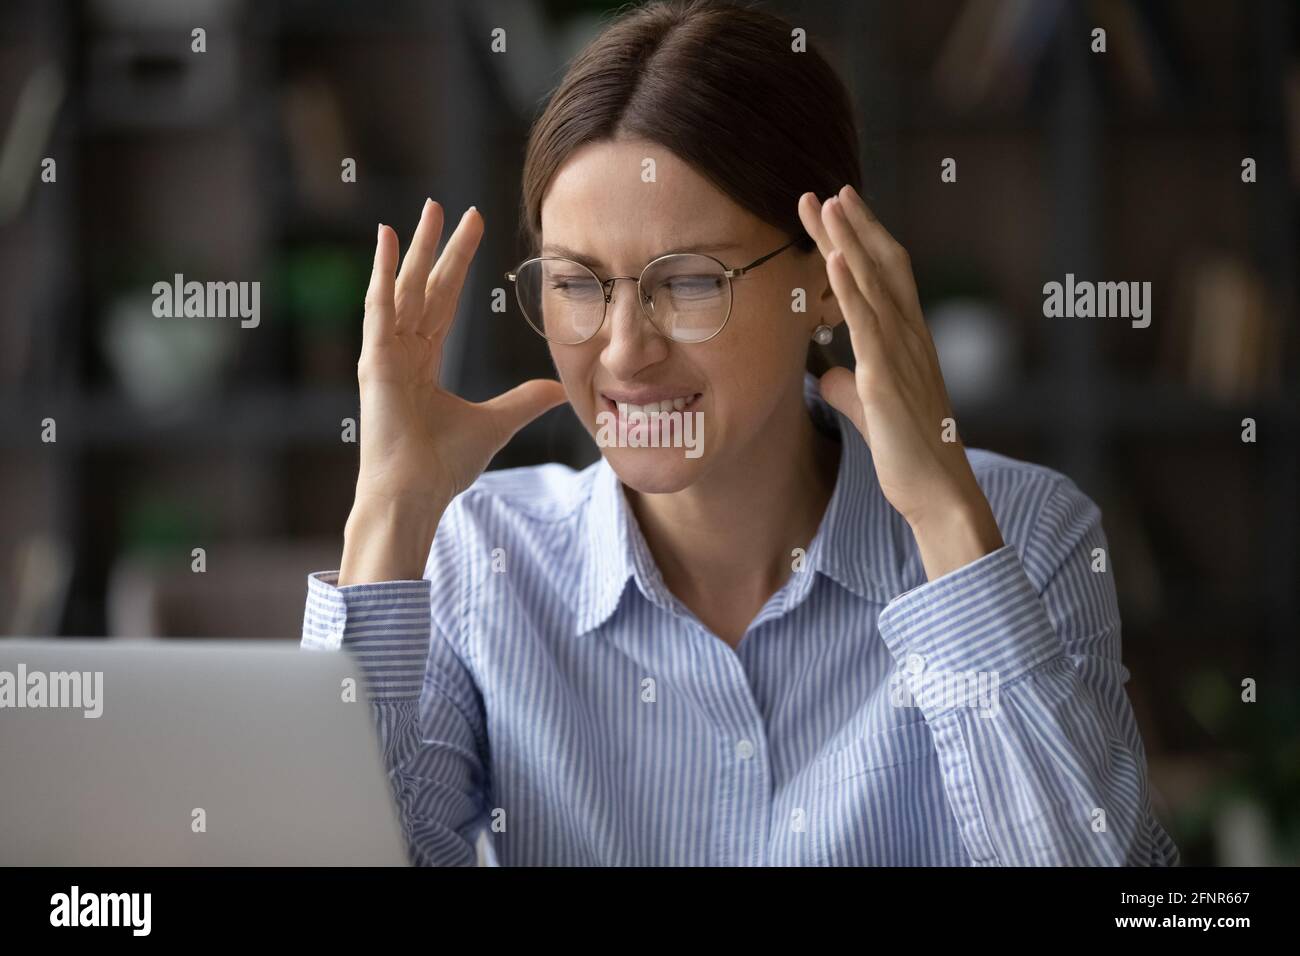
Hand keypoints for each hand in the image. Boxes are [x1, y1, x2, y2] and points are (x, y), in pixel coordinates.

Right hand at [341, 200, 566, 582]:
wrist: (415, 493)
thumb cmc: (444, 466)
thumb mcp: (496, 422)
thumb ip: (524, 400)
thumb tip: (558, 389)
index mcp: (423, 364)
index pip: (443, 301)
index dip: (457, 265)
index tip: (471, 229)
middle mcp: (402, 353)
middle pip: (425, 287)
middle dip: (437, 247)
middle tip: (447, 206)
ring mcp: (386, 355)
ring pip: (404, 289)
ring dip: (414, 249)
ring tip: (425, 212)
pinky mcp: (376, 361)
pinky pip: (381, 307)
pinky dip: (383, 272)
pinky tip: (388, 238)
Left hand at [797, 185, 1002, 577]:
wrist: (938, 494)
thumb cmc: (909, 456)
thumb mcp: (873, 411)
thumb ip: (852, 386)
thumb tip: (829, 376)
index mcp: (908, 342)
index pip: (886, 277)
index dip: (864, 240)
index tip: (840, 208)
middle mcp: (909, 338)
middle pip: (881, 267)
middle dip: (854, 227)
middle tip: (827, 190)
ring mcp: (900, 354)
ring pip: (874, 284)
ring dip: (849, 240)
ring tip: (827, 202)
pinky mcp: (886, 378)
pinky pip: (868, 323)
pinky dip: (852, 286)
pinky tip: (836, 257)